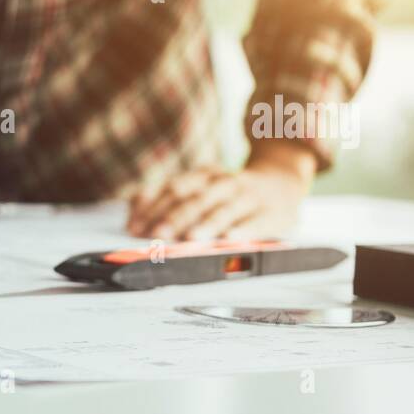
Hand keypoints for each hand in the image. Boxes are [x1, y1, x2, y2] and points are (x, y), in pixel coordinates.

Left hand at [126, 140, 316, 240]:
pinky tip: (231, 237)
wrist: (283, 181)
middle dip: (175, 217)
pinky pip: (256, 222)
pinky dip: (243, 230)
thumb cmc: (230, 191)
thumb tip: (131, 205)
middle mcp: (224, 183)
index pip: (173, 189)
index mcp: (203, 176)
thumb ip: (166, 196)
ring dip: (207, 223)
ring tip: (192, 237)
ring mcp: (249, 197)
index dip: (152, 208)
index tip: (134, 226)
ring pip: (225, 209)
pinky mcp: (271, 213)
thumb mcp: (200, 185)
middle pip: (196, 199)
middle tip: (157, 234)